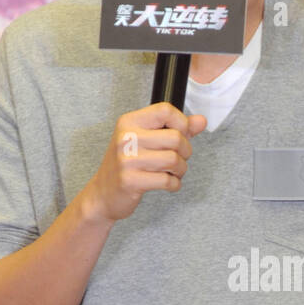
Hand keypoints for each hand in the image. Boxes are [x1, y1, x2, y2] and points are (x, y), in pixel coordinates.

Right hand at [84, 102, 206, 222]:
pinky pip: (167, 181)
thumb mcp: (147, 140)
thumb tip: (201, 121)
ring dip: (181, 170)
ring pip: (174, 160)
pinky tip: (168, 183)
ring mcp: (127, 160)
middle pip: (176, 137)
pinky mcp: (130, 181)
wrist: (103, 194)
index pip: (165, 110)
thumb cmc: (127, 164)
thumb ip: (175, 128)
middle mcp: (126, 138)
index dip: (182, 123)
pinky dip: (174, 184)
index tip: (181, 134)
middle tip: (178, 159)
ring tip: (173, 172)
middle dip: (186, 151)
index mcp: (129, 122)